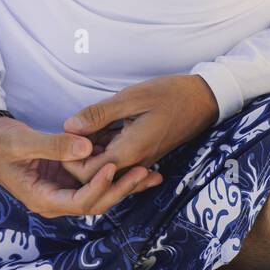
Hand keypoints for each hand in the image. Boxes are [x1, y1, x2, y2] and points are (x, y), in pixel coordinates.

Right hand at [0, 115, 161, 217]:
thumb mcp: (22, 142)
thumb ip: (53, 146)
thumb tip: (85, 148)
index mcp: (42, 198)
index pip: (80, 202)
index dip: (100, 187)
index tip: (115, 165)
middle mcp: (55, 199)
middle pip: (96, 202)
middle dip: (122, 189)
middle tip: (146, 171)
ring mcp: (62, 189)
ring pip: (99, 193)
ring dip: (123, 183)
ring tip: (152, 171)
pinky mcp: (66, 177)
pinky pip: (94, 178)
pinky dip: (113, 172)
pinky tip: (134, 162)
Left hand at [60, 76, 219, 185]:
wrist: (203, 100)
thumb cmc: (169, 94)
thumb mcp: (131, 98)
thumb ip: (99, 114)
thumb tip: (69, 127)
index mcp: (129, 152)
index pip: (88, 174)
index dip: (71, 158)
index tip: (65, 134)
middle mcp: (134, 164)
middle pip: (95, 174)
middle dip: (80, 154)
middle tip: (75, 126)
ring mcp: (140, 161)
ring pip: (106, 166)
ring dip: (93, 147)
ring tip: (90, 121)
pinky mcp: (144, 155)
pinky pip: (118, 158)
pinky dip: (106, 144)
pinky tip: (105, 124)